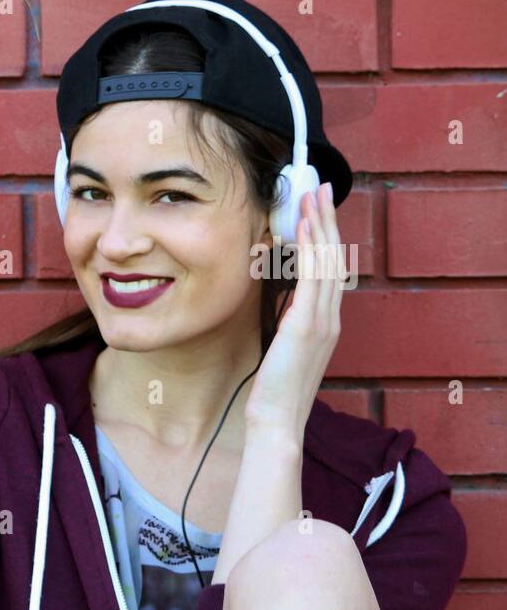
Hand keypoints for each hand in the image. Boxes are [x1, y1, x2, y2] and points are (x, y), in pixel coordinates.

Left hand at [243, 183, 345, 437]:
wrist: (276, 422)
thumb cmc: (274, 393)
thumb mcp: (283, 352)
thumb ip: (288, 326)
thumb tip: (280, 306)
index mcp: (325, 324)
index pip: (329, 271)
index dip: (326, 238)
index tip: (317, 211)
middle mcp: (330, 319)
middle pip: (335, 258)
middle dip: (327, 221)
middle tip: (321, 187)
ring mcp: (323, 321)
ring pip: (328, 261)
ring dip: (321, 224)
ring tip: (313, 194)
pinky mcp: (308, 325)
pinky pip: (314, 277)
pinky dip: (312, 248)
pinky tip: (305, 225)